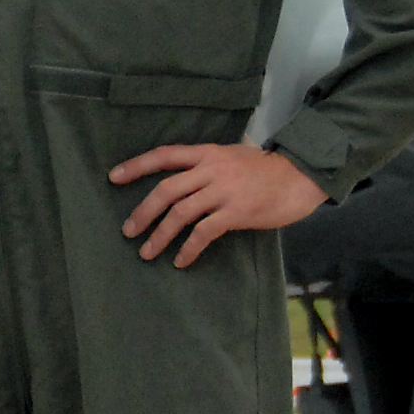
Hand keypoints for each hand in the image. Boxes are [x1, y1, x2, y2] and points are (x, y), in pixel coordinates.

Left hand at [111, 142, 323, 267]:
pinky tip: (180, 260)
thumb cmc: (267, 169)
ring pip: (180, 213)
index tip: (113, 177)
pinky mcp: (236, 212)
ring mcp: (223, 191)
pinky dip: (188, 248)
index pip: (165, 155)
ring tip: (147, 252)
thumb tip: (188, 175)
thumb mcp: (235, 154)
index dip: (137, 165)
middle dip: (143, 212)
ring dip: (159, 235)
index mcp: (207, 153)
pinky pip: (203, 233)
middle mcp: (211, 170)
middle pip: (166, 190)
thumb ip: (210, 163)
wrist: (299, 177)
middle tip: (128, 231)